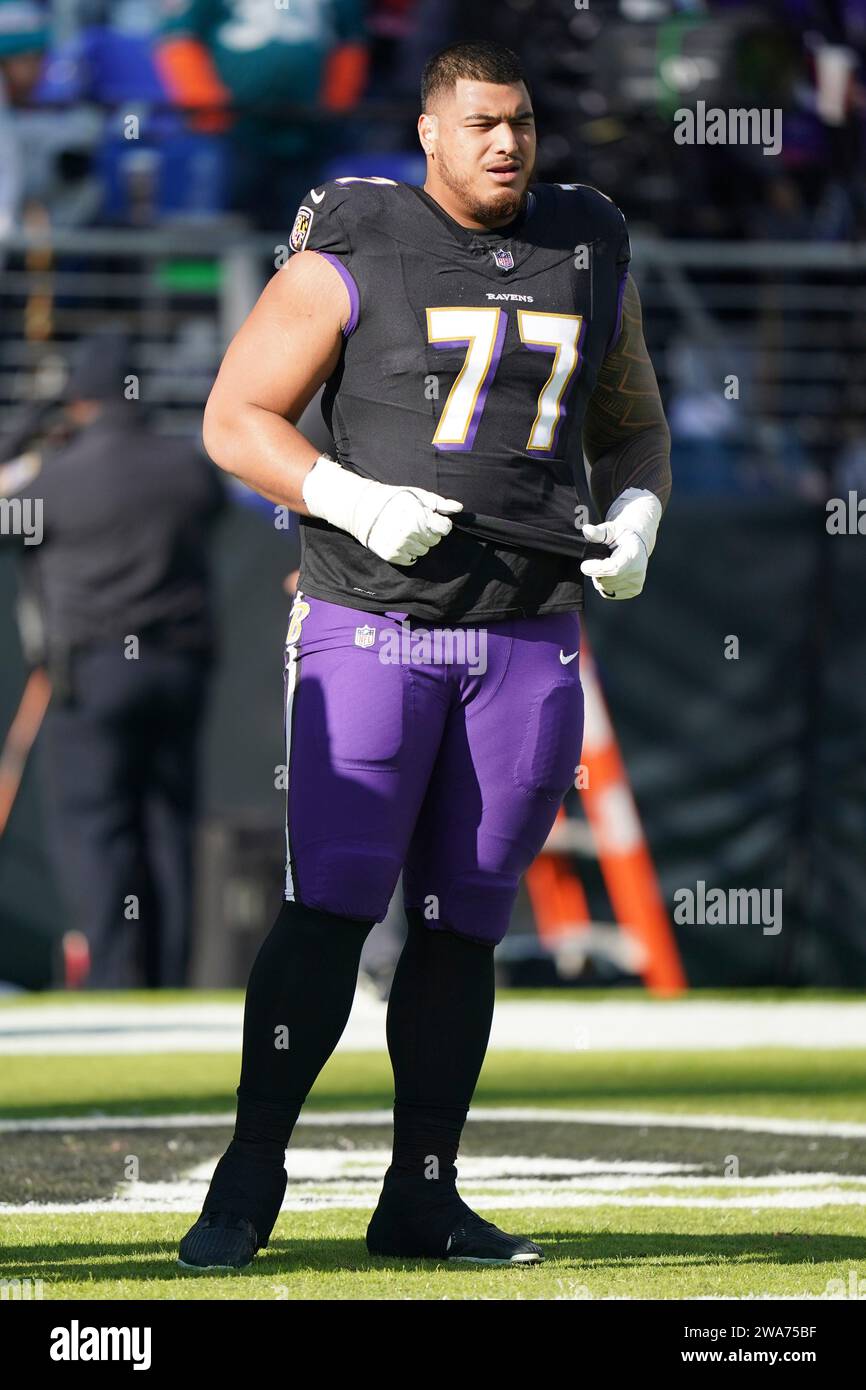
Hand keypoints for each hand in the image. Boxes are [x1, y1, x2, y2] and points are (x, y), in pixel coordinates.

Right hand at [302, 455, 461, 565]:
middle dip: (428, 533)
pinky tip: (400, 541)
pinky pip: (411, 560)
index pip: (445, 529)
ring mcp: (401, 546)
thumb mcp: (418, 495)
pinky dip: (408, 553)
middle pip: (435, 541)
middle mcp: (411, 533)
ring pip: (423, 551)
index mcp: (420, 517)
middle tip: (414, 523)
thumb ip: (439, 504)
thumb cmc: (394, 499)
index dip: (440, 524)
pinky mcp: (392, 556)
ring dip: (418, 543)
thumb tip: (459, 508)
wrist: (364, 509)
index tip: (431, 519)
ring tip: (405, 531)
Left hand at [579, 487, 661, 599]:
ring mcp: (637, 582)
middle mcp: (638, 570)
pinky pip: (610, 593)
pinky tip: (610, 574)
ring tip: (605, 566)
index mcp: (633, 554)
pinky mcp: (634, 590)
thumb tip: (587, 530)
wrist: (637, 544)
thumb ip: (598, 532)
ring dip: (600, 579)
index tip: (584, 565)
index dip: (596, 569)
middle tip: (596, 562)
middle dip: (596, 573)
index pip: (614, 568)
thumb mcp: (611, 529)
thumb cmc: (622, 536)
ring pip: (606, 588)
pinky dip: (605, 585)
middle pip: (607, 580)